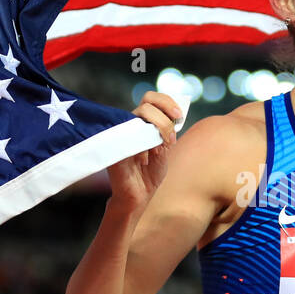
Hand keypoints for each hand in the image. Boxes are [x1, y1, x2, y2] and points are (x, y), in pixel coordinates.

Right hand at [106, 92, 180, 211]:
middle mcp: (130, 123)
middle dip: (165, 119)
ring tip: (160, 149)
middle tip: (171, 137)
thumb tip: (173, 116)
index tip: (180, 115)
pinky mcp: (114, 144)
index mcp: (142, 122)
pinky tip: (145, 159)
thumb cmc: (150, 172)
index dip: (167, 102)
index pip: (152, 98)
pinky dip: (143, 146)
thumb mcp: (164, 148)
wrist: (138, 195)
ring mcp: (121, 132)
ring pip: (139, 115)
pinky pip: (129, 134)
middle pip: (147, 103)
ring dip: (158, 129)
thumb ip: (167, 130)